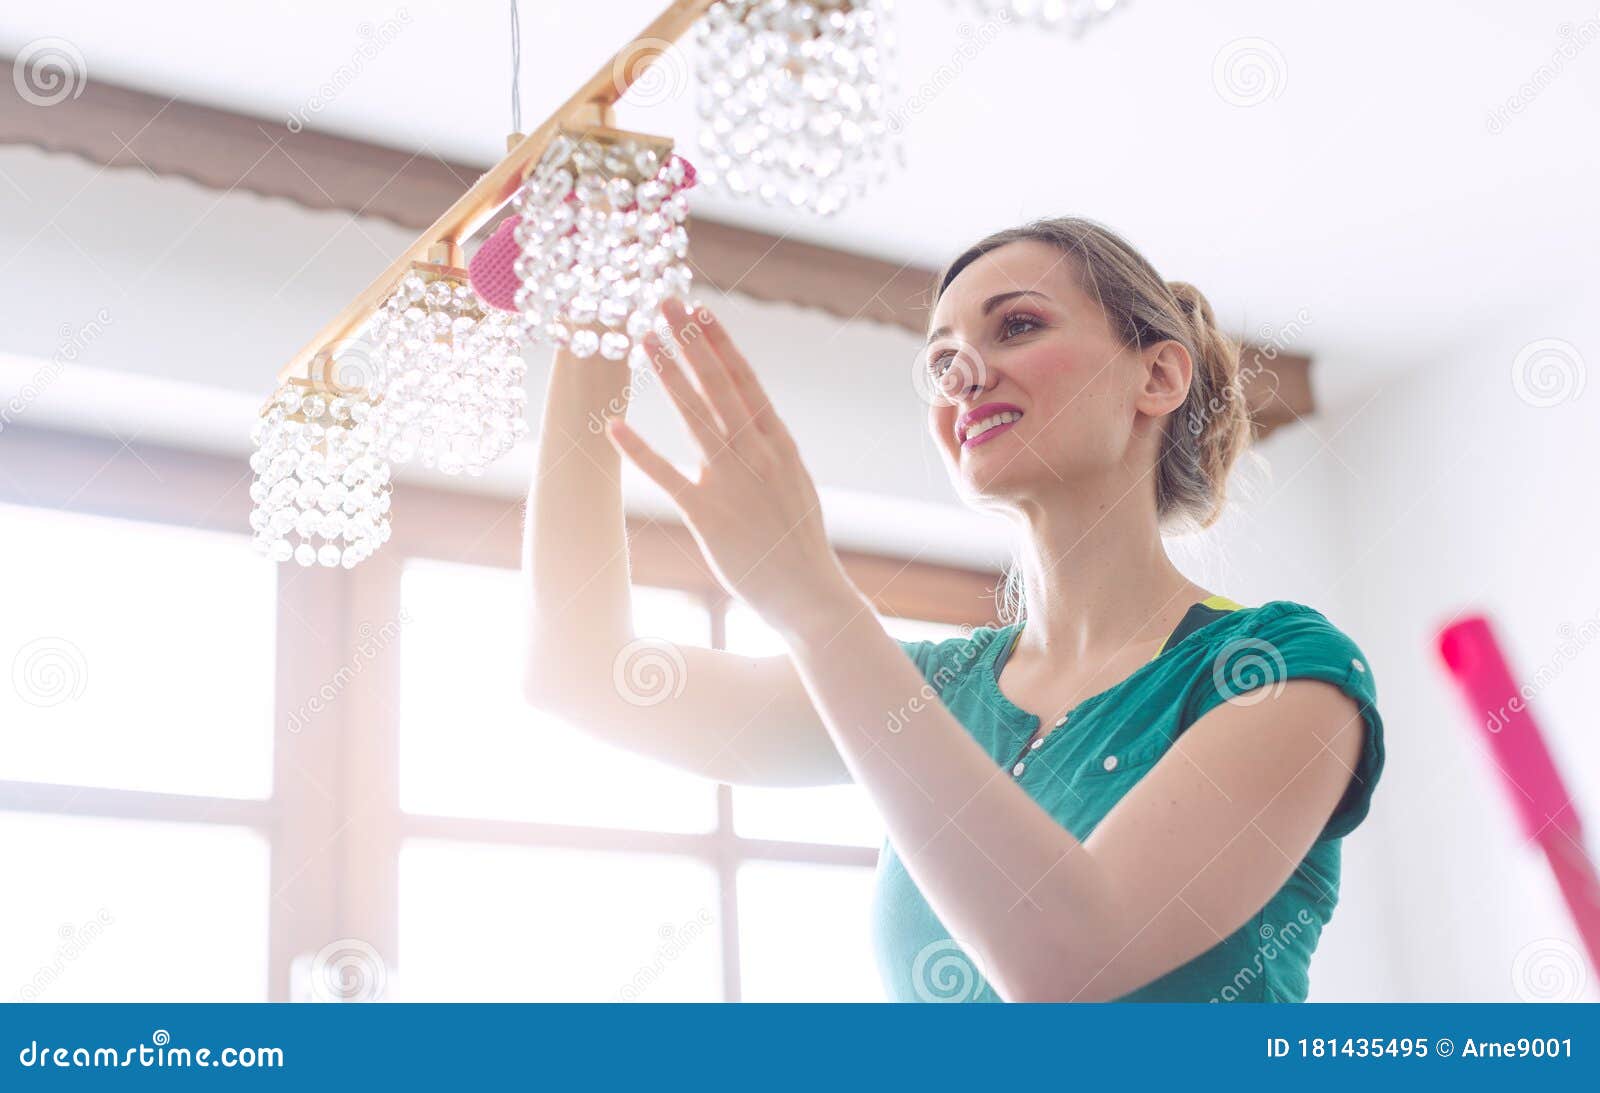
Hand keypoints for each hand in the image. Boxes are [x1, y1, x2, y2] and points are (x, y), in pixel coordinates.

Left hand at [605, 298, 861, 642]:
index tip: (702, 311)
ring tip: (645, 340)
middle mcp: (757, 454)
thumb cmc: (800, 544)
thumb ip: (772, 451)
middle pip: (719, 386)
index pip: (746, 382)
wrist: (810, 593)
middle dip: (692, 342)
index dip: (721, 344)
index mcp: (779, 444)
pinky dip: (639, 451)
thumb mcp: (795, 484)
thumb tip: (756, 422)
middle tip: (666, 304)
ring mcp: (733, 482)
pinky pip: (667, 477)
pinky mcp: (709, 515)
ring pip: (696, 417)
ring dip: (669, 375)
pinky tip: (614, 426)